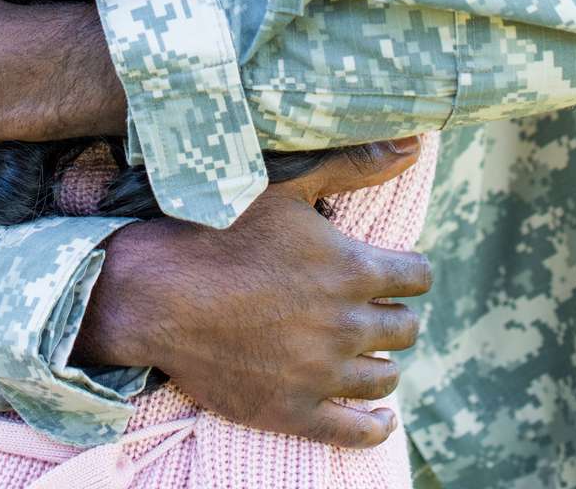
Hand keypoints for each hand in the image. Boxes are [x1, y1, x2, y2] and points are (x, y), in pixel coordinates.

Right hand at [74, 145, 431, 448]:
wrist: (157, 292)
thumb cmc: (219, 228)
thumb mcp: (286, 186)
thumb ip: (354, 167)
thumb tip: (412, 146)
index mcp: (351, 268)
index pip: (418, 277)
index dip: (408, 270)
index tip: (396, 270)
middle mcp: (346, 324)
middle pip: (405, 328)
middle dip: (393, 314)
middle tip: (371, 307)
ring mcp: (321, 373)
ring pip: (385, 377)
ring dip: (381, 360)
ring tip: (366, 350)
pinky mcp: (294, 411)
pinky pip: (356, 430)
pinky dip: (374, 424)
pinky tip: (377, 415)